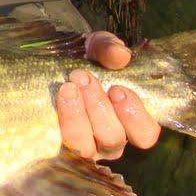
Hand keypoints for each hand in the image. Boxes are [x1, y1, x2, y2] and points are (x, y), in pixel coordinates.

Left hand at [54, 31, 159, 160]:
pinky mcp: (59, 148)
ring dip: (77, 116)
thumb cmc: (85, 61)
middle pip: (112, 138)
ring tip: (69, 87)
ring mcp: (84, 148)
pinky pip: (60, 144)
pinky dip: (62, 120)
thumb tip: (120, 56)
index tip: (117, 89)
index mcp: (129, 123)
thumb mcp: (98, 47)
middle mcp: (109, 142)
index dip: (135, 117)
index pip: (145, 134)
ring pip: (85, 146)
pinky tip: (59, 97)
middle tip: (85, 79)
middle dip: (99, 108)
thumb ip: (110, 49)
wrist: (50, 64)